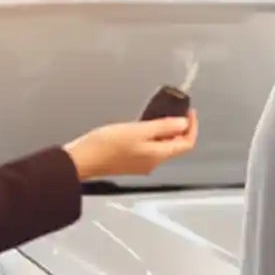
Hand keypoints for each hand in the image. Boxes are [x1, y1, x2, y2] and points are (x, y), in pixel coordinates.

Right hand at [62, 110, 197, 180]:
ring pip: (162, 147)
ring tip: (161, 115)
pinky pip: (149, 148)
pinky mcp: (130, 162)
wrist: (82, 160)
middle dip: (180, 128)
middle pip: (176, 146)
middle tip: (176, 111)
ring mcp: (141, 163)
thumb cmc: (107, 145)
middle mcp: (152, 162)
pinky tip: (144, 126)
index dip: (192, 127)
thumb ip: (163, 127)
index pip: (186, 143)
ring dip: (166, 132)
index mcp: (158, 155)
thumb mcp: (138, 130)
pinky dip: (152, 136)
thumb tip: (183, 123)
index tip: (188, 111)